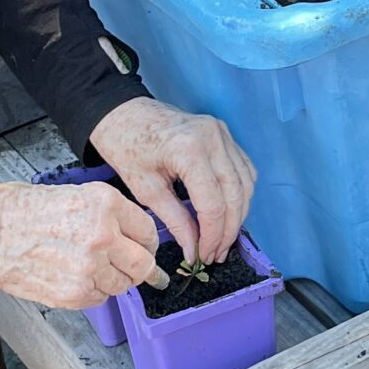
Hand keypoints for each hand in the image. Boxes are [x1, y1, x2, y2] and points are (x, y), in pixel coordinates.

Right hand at [0, 180, 161, 307]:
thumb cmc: (24, 211)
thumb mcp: (77, 195)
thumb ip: (110, 216)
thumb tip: (134, 238)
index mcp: (106, 205)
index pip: (148, 232)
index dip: (148, 243)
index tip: (146, 249)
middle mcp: (103, 236)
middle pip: (143, 264)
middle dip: (140, 269)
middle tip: (134, 270)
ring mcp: (90, 267)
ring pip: (122, 285)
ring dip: (112, 280)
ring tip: (89, 268)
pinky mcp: (75, 293)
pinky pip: (99, 298)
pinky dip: (91, 291)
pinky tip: (72, 276)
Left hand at [90, 98, 256, 265]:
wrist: (123, 112)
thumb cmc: (126, 146)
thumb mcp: (145, 189)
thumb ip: (175, 221)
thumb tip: (193, 251)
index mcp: (188, 149)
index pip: (213, 204)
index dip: (212, 235)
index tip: (203, 256)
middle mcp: (213, 138)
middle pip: (235, 195)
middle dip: (228, 230)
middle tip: (215, 254)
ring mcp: (222, 133)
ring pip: (245, 184)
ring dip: (238, 215)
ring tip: (222, 239)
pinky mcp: (225, 134)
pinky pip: (244, 169)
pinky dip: (240, 194)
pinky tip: (227, 213)